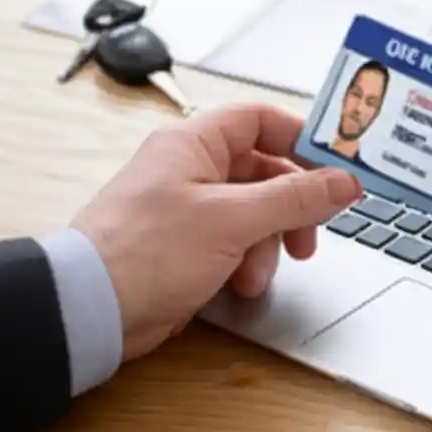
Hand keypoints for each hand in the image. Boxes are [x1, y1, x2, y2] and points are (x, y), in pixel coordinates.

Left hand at [71, 104, 361, 360]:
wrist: (87, 311)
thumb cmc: (145, 252)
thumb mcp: (233, 220)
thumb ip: (295, 198)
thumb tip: (344, 181)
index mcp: (194, 144)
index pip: (261, 120)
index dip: (302, 140)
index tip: (335, 167)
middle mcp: (190, 169)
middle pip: (265, 173)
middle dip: (291, 209)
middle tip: (310, 235)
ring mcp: (187, 209)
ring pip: (254, 214)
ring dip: (267, 246)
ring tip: (256, 275)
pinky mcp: (185, 247)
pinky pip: (234, 244)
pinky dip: (245, 264)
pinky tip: (239, 286)